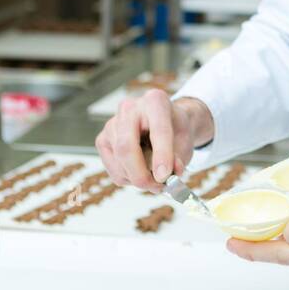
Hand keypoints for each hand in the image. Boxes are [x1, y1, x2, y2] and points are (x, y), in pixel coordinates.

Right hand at [94, 90, 213, 191]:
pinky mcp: (102, 139)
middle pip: (127, 147)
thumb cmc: (175, 131)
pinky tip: (140, 170)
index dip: (162, 155)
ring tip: (154, 178)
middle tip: (157, 187)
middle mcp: (130, 108)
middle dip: (141, 174)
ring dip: (137, 178)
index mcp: (155, 102)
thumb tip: (167, 177)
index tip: (164, 176)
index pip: (158, 130)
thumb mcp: (185, 142)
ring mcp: (112, 123)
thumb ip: (179, 159)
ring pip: (119, 161)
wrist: (166, 124)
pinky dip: (128, 178)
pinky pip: (112, 168)